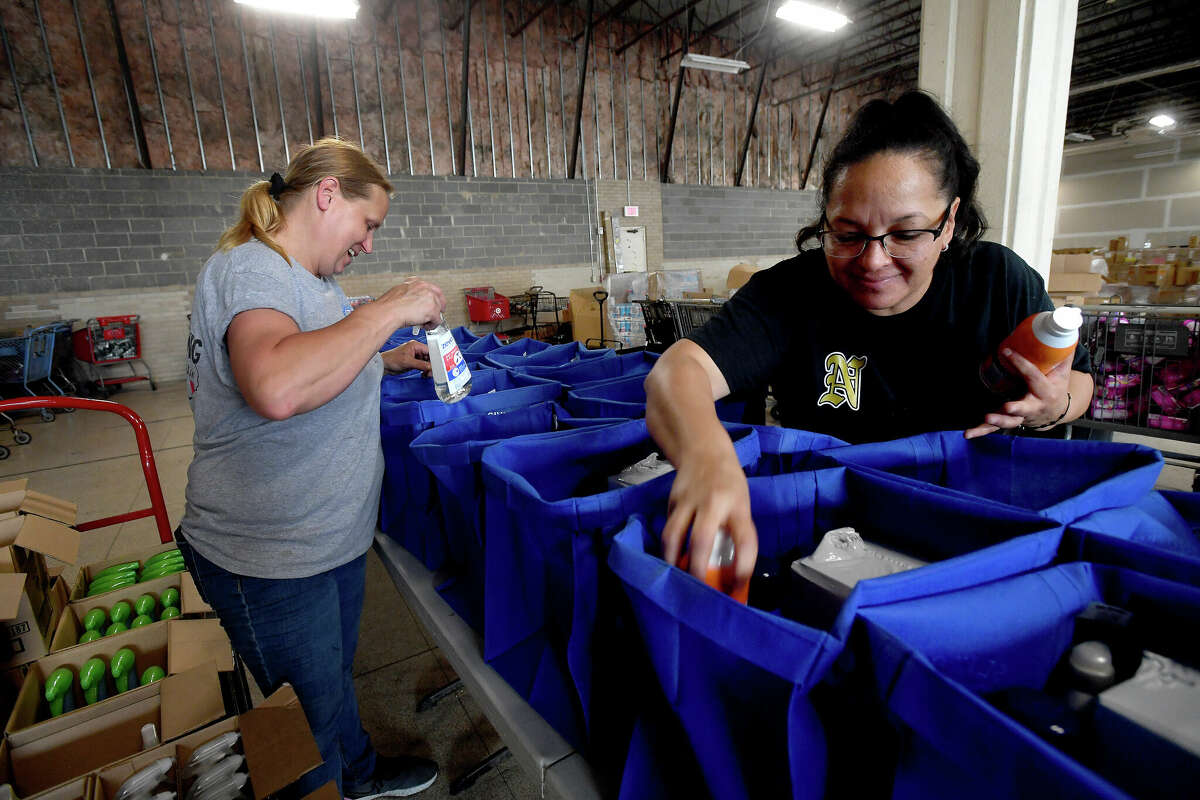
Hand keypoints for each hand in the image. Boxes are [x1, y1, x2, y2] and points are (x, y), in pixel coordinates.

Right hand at [376, 278, 445, 329]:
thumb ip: (410, 295)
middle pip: (438, 299)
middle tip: (432, 316)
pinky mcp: (433, 310)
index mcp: (417, 282)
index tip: (433, 304)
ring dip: (431, 318)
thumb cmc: (389, 305)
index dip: (433, 298)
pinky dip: (432, 326)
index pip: (432, 289)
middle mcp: (425, 288)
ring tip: (423, 323)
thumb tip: (413, 302)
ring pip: (438, 310)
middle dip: (436, 308)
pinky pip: (437, 321)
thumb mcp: (399, 293)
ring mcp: (431, 298)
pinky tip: (425, 326)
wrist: (388, 312)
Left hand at [383, 340, 431, 373]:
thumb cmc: (392, 359)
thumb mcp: (408, 362)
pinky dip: (424, 370)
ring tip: (427, 374)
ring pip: (427, 362)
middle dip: (431, 365)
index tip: (437, 365)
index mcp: (415, 345)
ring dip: (428, 369)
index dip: (434, 358)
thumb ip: (421, 364)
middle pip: (429, 357)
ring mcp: (415, 356)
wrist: (384, 365)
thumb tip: (431, 367)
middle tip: (431, 372)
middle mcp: (416, 350)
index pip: (429, 350)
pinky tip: (423, 374)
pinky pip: (423, 366)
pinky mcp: (414, 362)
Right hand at [660, 441, 756, 593]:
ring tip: (676, 577)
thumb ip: (736, 533)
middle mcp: (713, 503)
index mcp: (738, 506)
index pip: (745, 540)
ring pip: (674, 535)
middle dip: (697, 569)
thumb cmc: (729, 483)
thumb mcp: (741, 505)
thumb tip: (732, 571)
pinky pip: (668, 528)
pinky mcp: (672, 501)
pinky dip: (669, 546)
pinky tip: (672, 557)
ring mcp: (688, 501)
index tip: (738, 587)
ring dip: (673, 560)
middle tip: (697, 589)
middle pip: (701, 540)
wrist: (704, 450)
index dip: (743, 567)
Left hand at [964, 350, 1072, 437]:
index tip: (1007, 351)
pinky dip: (981, 431)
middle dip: (1016, 408)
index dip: (1020, 363)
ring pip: (1009, 421)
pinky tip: (967, 434)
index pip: (1033, 376)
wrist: (1057, 411)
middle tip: (1007, 406)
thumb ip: (1061, 353)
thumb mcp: (1062, 371)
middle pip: (1025, 408)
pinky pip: (994, 429)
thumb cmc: (1056, 386)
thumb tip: (1065, 328)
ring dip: (998, 420)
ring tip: (987, 417)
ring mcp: (1021, 416)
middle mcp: (1034, 406)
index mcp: (1046, 391)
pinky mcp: (1009, 421)